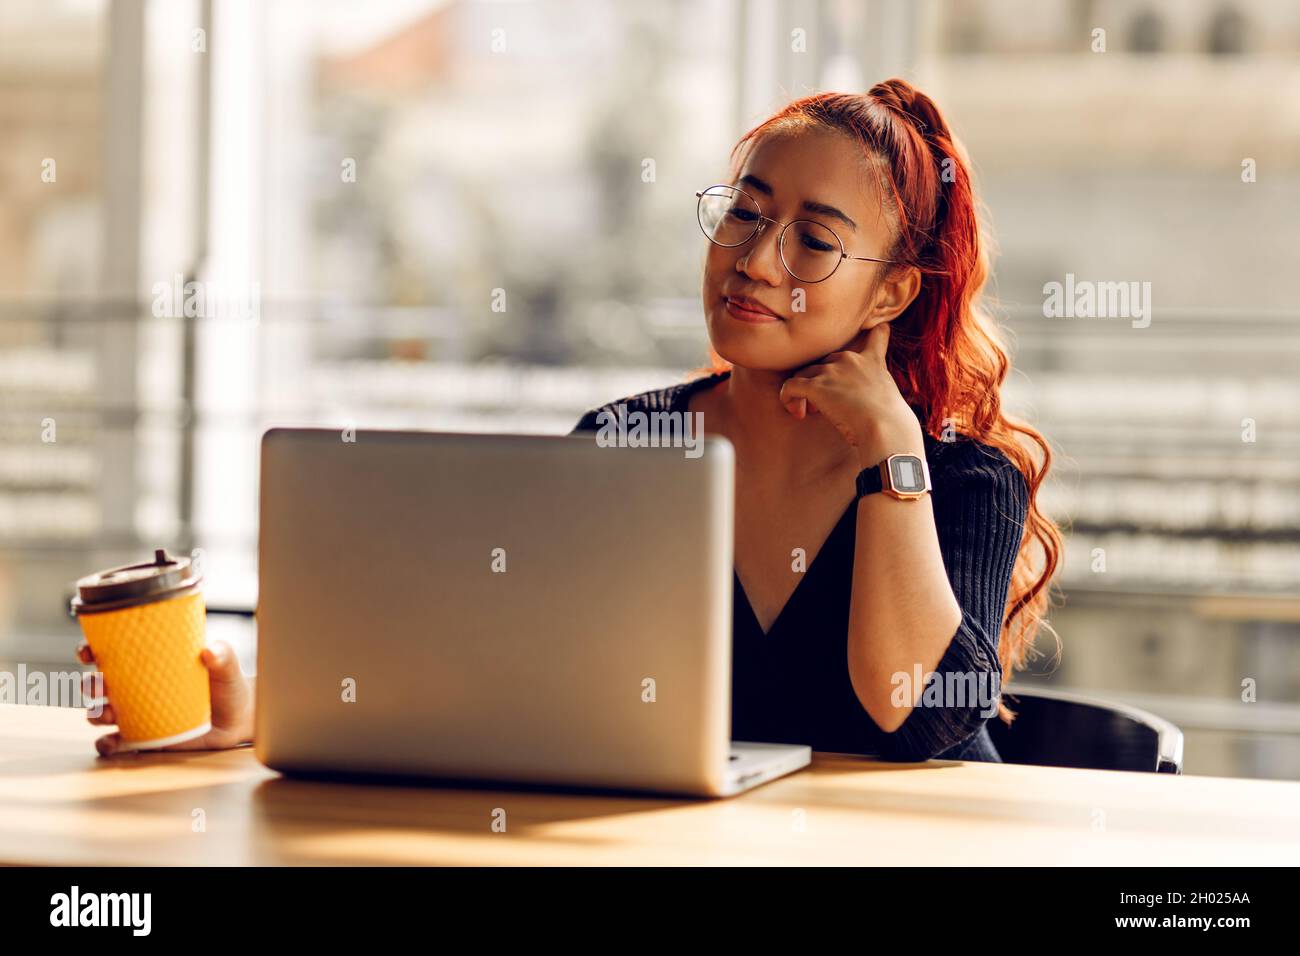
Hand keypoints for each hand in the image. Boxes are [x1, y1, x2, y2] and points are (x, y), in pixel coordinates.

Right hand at [78, 639, 255, 755]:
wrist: (237, 719)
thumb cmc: (228, 686)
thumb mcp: (227, 668)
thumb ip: (223, 656)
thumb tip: (209, 651)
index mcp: (148, 664)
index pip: (113, 653)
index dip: (91, 651)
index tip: (87, 652)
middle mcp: (136, 688)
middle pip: (99, 684)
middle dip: (90, 684)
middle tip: (99, 685)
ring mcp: (138, 714)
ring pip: (102, 714)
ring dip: (96, 714)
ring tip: (108, 714)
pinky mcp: (144, 738)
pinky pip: (117, 743)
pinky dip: (106, 744)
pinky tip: (110, 743)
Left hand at [778, 322, 923, 468]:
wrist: (886, 428)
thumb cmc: (891, 422)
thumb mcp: (893, 396)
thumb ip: (878, 389)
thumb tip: (870, 404)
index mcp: (872, 360)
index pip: (873, 337)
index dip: (871, 335)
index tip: (877, 329)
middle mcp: (850, 359)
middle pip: (824, 362)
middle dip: (822, 380)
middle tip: (825, 404)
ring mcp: (832, 370)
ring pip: (804, 373)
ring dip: (805, 391)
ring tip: (811, 411)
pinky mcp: (816, 385)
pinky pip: (790, 386)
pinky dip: (788, 398)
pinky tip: (796, 411)